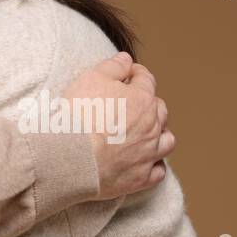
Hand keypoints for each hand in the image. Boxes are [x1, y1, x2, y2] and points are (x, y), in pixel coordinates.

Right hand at [60, 51, 174, 200]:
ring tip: (146, 131)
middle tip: (133, 102)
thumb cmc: (78, 114)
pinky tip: (145, 160)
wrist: (70, 156)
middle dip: (148, 102)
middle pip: (159, 109)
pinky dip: (155, 164)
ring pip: (167, 140)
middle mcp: (151, 126)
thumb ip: (112, 66)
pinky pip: (158, 171)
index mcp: (142, 99)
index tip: (128, 74)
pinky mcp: (140, 177)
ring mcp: (148, 153)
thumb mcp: (90, 78)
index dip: (136, 74)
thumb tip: (126, 58)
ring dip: (159, 133)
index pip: (146, 80)